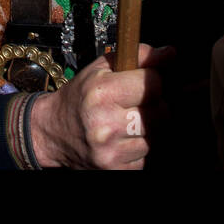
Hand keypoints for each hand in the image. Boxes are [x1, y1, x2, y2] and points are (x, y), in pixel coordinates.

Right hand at [28, 44, 171, 169]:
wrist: (52, 132)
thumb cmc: (80, 97)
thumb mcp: (100, 68)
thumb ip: (137, 56)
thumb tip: (170, 53)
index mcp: (101, 93)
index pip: (152, 83)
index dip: (154, 80)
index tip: (144, 82)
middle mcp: (105, 123)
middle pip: (161, 112)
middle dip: (156, 105)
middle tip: (141, 103)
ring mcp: (110, 150)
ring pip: (158, 137)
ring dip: (151, 128)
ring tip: (133, 121)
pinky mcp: (115, 170)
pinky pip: (147, 157)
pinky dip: (142, 148)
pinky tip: (127, 139)